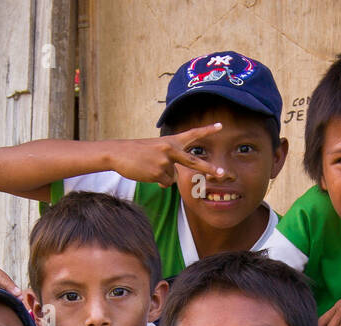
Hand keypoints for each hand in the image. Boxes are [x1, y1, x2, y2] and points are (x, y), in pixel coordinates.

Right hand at [109, 125, 225, 187]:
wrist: (118, 153)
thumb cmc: (137, 152)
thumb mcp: (156, 150)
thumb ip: (169, 161)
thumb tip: (173, 180)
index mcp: (171, 141)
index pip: (192, 134)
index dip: (207, 130)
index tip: (220, 126)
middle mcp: (171, 149)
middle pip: (194, 161)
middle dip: (209, 169)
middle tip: (222, 174)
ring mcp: (165, 161)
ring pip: (173, 177)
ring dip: (163, 176)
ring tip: (149, 166)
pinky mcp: (158, 173)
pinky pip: (165, 183)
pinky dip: (157, 181)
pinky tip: (146, 172)